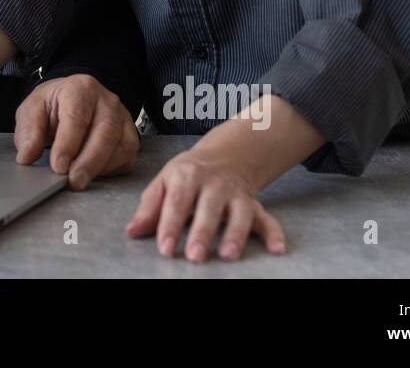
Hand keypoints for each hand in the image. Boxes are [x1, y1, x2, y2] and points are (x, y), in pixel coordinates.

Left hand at [13, 73, 138, 189]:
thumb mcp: (33, 110)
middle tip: (73, 181)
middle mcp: (107, 101)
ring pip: (122, 146)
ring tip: (80, 180)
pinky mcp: (130, 135)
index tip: (58, 166)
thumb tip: (27, 156)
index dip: (68, 144)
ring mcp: (123, 118)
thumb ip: (28, 131)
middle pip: (106, 132)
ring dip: (101, 168)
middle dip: (89, 162)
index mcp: (81, 88)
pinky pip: (128, 157)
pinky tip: (94, 174)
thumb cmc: (54, 105)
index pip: (77, 117)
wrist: (73, 100)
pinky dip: (112, 170)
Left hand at [125, 147, 284, 260]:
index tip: (166, 247)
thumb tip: (132, 231)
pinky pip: (267, 219)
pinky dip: (274, 234)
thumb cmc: (188, 173)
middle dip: (202, 232)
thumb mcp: (164, 181)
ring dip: (235, 235)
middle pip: (208, 209)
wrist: (224, 155)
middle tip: (195, 256)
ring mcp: (236, 194)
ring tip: (227, 255)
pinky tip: (276, 250)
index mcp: (187, 176)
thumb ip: (149, 207)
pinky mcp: (253, 204)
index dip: (170, 226)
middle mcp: (214, 184)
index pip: (176, 203)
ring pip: (239, 214)